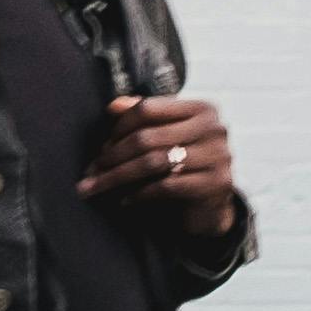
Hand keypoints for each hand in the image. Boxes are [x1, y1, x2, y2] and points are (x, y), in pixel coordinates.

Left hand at [92, 93, 235, 228]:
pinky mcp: (215, 184)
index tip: (103, 147)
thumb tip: (114, 106)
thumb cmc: (184, 165)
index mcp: (201, 109)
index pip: (148, 109)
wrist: (212, 204)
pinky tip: (126, 200)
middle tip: (92, 170)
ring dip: (118, 176)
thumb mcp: (167, 136)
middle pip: (147, 137)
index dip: (119, 127)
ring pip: (154, 162)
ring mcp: (218, 156)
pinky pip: (167, 186)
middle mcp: (213, 129)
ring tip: (97, 185)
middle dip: (112, 156)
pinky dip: (140, 194)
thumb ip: (145, 117)